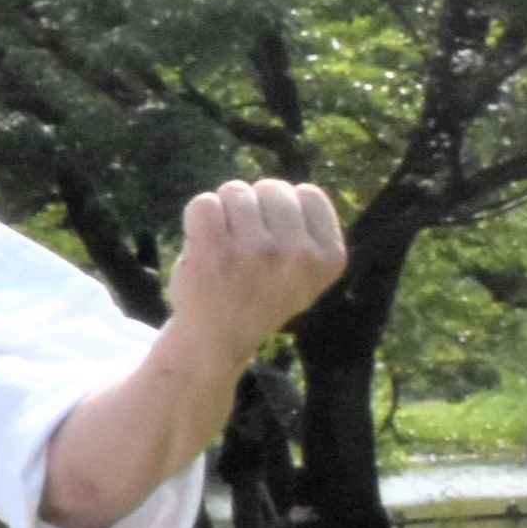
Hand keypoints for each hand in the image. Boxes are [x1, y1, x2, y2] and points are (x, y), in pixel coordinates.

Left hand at [163, 178, 347, 358]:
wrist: (215, 340)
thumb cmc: (259, 296)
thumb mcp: (306, 273)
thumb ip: (310, 232)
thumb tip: (296, 190)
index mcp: (328, 257)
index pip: (309, 193)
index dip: (285, 208)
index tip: (273, 237)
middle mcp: (297, 254)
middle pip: (271, 187)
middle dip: (253, 206)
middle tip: (243, 241)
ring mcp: (256, 252)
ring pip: (236, 191)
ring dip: (224, 212)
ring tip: (224, 244)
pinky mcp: (213, 252)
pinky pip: (205, 203)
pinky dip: (198, 216)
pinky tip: (202, 242)